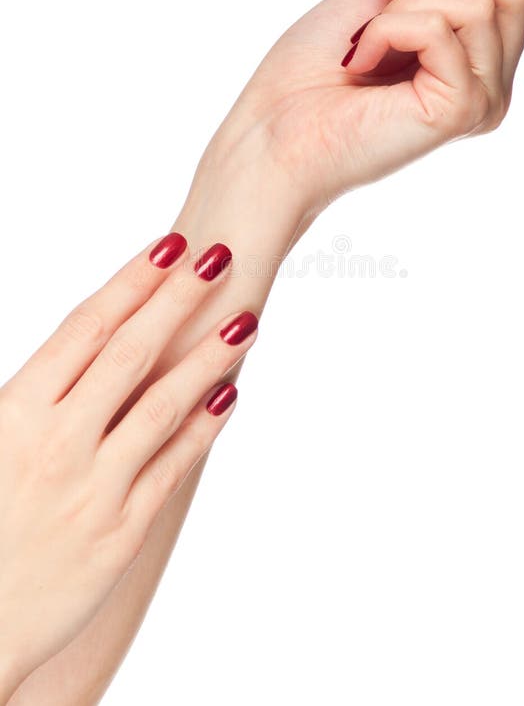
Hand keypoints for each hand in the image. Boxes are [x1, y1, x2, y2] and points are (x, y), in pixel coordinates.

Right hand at [0, 234, 256, 700]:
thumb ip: (33, 394)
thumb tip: (78, 342)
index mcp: (14, 412)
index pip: (85, 328)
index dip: (131, 282)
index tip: (168, 246)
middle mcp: (57, 443)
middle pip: (130, 353)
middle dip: (179, 298)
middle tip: (220, 256)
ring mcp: (93, 488)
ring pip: (162, 404)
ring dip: (207, 357)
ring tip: (245, 320)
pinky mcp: (121, 532)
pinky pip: (172, 466)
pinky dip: (203, 427)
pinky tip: (229, 393)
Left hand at [201, 0, 523, 218]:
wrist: (272, 131)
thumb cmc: (314, 67)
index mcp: (480, 55)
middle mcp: (492, 81)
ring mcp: (482, 101)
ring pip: (484, 2)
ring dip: (406, 2)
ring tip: (365, 41)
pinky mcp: (462, 112)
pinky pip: (443, 29)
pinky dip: (389, 28)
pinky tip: (360, 63)